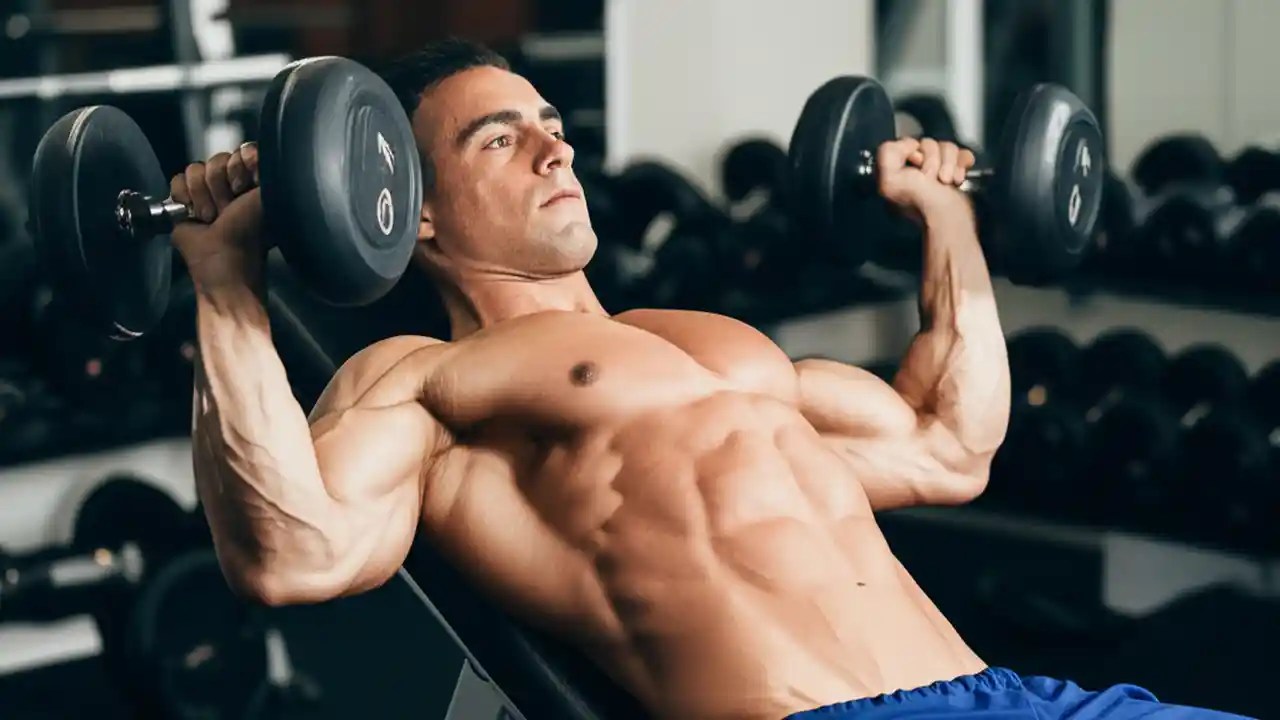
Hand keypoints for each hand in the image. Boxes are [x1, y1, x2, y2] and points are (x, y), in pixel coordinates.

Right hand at [169, 143, 265, 287]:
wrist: (221, 259)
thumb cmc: (249, 234)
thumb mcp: (268, 197)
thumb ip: (267, 169)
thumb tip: (254, 151)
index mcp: (256, 181)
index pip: (243, 151)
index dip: (240, 167)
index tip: (244, 189)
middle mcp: (232, 183)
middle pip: (218, 158)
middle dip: (222, 186)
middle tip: (229, 210)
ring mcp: (208, 191)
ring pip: (196, 168)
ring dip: (204, 197)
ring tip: (213, 217)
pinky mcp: (185, 199)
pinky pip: (178, 179)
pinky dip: (185, 199)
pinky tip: (195, 216)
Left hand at [876, 138, 976, 222]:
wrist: (948, 219)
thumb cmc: (920, 203)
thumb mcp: (890, 180)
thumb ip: (887, 154)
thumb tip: (910, 145)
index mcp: (896, 168)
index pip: (906, 141)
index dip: (914, 151)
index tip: (916, 167)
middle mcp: (915, 167)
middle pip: (928, 143)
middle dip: (934, 160)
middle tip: (931, 179)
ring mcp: (937, 169)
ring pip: (947, 147)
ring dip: (949, 164)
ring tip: (945, 181)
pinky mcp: (955, 171)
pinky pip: (962, 154)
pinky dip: (962, 164)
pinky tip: (957, 179)